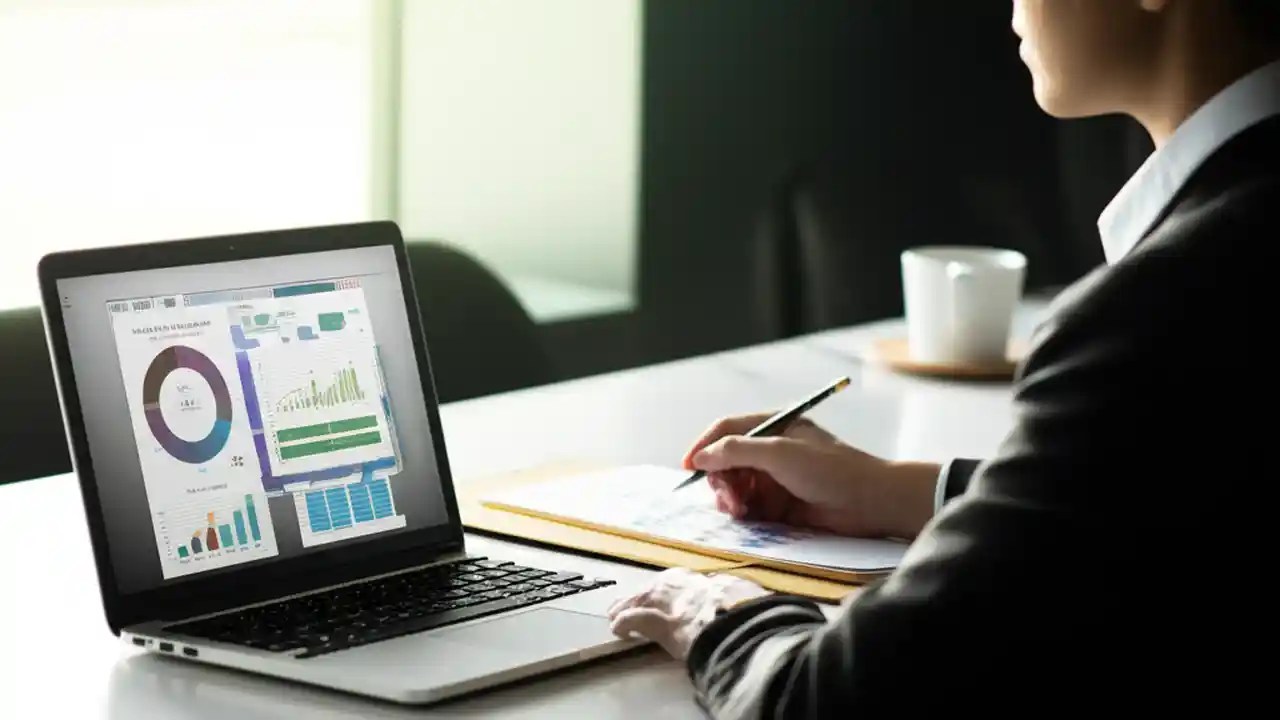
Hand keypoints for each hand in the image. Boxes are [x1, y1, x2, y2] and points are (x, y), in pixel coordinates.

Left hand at [607, 568, 770, 659]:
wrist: (734, 614)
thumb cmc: (743, 604)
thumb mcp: (742, 592)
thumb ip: (738, 594)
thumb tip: (751, 598)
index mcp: (699, 577)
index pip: (677, 581)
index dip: (669, 591)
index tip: (667, 597)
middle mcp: (677, 582)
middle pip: (652, 588)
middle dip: (641, 596)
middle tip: (631, 603)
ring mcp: (662, 599)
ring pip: (637, 599)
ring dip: (625, 607)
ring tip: (616, 615)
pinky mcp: (654, 620)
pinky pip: (633, 619)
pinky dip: (624, 624)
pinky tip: (618, 630)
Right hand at [682, 413, 939, 538]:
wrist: (871, 503)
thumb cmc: (829, 469)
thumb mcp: (779, 452)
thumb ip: (736, 451)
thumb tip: (700, 458)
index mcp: (773, 426)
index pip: (727, 430)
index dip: (705, 446)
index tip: (689, 468)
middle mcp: (771, 450)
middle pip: (726, 461)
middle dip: (720, 478)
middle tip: (729, 497)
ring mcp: (775, 479)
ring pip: (734, 487)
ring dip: (730, 498)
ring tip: (741, 510)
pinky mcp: (780, 506)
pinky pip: (749, 508)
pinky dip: (743, 513)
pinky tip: (750, 518)